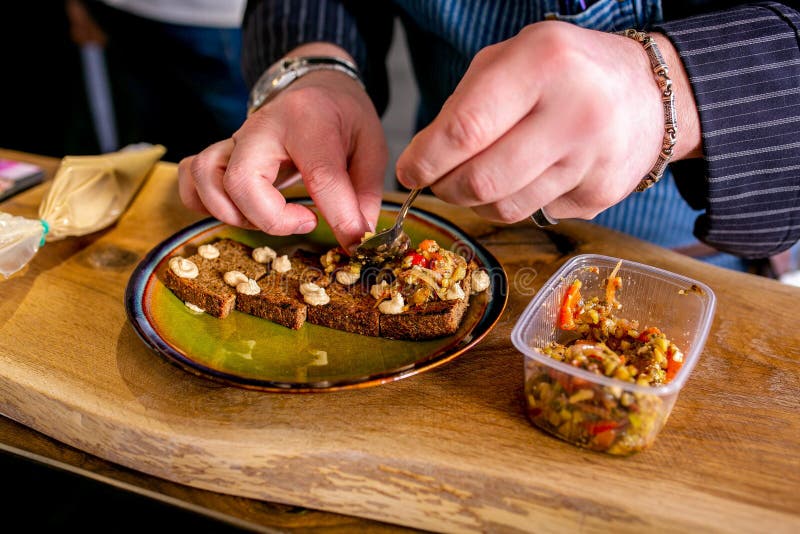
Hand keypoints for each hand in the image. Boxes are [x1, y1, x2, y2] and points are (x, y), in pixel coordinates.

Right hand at [178, 46, 386, 249]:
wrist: (317, 85)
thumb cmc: (344, 117)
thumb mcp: (371, 147)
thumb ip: (364, 194)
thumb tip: (356, 238)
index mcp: (310, 119)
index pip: (319, 174)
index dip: (338, 216)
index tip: (351, 238)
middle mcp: (263, 126)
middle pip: (241, 180)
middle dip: (271, 218)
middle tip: (306, 221)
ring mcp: (235, 137)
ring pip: (206, 177)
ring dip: (235, 213)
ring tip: (271, 217)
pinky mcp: (221, 149)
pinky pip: (191, 175)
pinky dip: (205, 202)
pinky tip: (239, 210)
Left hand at [396, 21, 699, 222]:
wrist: (649, 94)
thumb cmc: (564, 72)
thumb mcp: (511, 60)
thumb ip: (463, 105)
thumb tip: (421, 161)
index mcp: (543, 63)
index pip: (466, 129)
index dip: (427, 160)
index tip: (409, 172)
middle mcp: (575, 111)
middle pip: (483, 181)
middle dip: (446, 189)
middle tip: (438, 182)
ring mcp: (593, 159)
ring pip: (506, 208)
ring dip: (476, 202)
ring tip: (476, 180)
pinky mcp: (602, 194)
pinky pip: (536, 215)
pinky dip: (516, 203)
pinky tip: (524, 178)